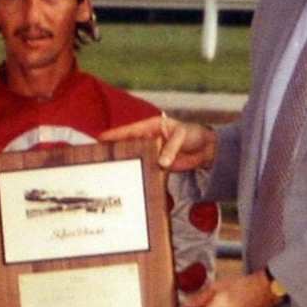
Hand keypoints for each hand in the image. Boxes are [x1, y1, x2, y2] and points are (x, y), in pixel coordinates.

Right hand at [100, 115, 216, 171]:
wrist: (206, 149)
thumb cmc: (193, 134)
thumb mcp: (181, 136)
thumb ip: (171, 148)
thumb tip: (162, 162)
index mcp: (150, 127)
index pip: (128, 130)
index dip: (114, 135)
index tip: (100, 139)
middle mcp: (147, 139)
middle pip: (127, 144)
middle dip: (115, 150)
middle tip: (100, 157)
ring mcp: (151, 152)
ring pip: (134, 157)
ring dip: (125, 163)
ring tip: (110, 170)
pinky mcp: (157, 164)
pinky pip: (144, 168)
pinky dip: (138, 173)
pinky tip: (129, 179)